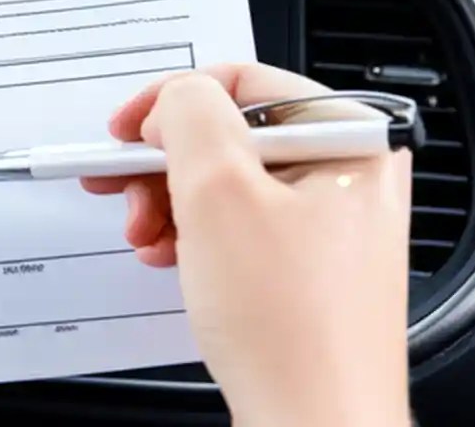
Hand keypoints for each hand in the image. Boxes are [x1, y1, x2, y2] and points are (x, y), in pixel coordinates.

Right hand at [83, 64, 411, 426]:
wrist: (312, 426)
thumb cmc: (290, 328)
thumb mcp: (219, 194)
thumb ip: (188, 117)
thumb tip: (173, 98)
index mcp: (350, 142)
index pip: (245, 82)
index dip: (171, 102)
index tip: (126, 131)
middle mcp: (347, 176)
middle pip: (230, 134)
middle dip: (164, 163)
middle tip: (124, 187)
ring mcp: (328, 224)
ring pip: (226, 182)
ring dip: (170, 202)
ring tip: (146, 235)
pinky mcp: (304, 265)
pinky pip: (235, 224)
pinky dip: (191, 234)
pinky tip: (169, 256)